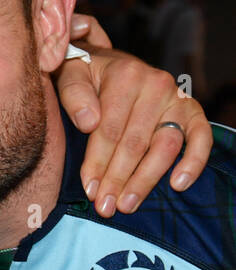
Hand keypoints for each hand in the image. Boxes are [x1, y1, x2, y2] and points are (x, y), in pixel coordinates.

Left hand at [54, 44, 210, 216]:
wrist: (109, 62)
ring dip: (146, 180)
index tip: (89, 190)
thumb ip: (74, 94)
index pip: (109, 129)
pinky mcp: (192, 110)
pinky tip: (177, 185)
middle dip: (118, 179)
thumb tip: (88, 123)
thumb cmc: (86, 73)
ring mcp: (176, 98)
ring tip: (127, 204)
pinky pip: (201, 138)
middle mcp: (155, 85)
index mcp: (124, 75)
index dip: (97, 163)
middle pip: (135, 143)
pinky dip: (193, 163)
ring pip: (164, 146)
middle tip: (105, 207)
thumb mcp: (70, 73)